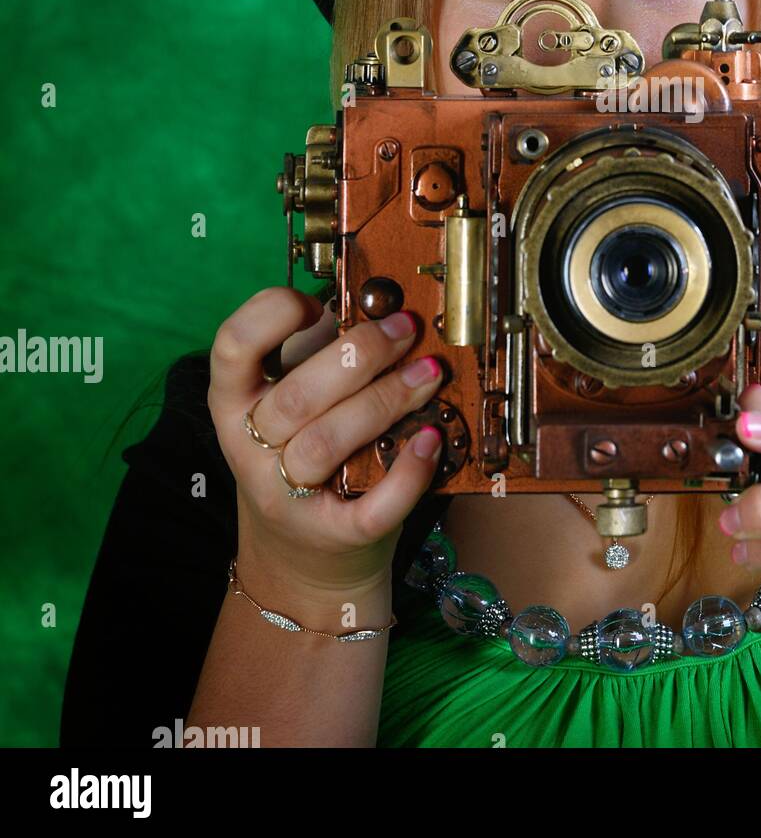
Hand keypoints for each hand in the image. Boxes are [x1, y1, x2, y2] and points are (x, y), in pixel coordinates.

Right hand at [207, 287, 444, 605]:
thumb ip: (318, 353)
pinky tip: (431, 439)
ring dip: (385, 401)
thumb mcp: (291, 400)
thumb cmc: (301, 455)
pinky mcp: (335, 536)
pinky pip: (372, 507)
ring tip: (430, 375)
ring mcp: (288, 497)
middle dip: (359, 355)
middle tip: (406, 328)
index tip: (317, 302)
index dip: (269, 316)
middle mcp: (251, 449)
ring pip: (327, 444)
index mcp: (234, 403)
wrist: (302, 558)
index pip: (231, 349)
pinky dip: (408, 473)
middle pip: (295, 398)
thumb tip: (373, 300)